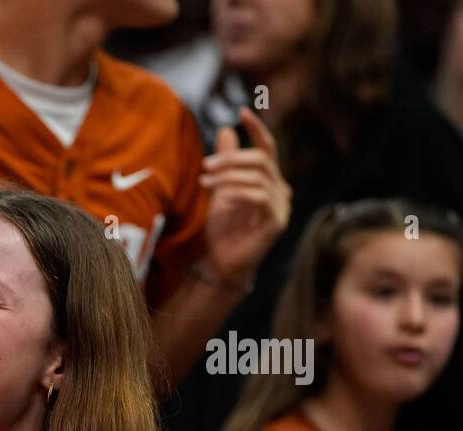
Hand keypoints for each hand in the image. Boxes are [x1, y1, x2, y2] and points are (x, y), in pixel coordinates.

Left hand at [199, 107, 290, 286]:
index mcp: (269, 181)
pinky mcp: (276, 222)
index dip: (257, 129)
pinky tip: (222, 198)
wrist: (221, 264)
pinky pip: (260, 197)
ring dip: (228, 176)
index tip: (241, 111)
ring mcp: (281, 207)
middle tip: (205, 166)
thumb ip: (225, 163)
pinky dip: (239, 192)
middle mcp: (280, 190)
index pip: (268, 148)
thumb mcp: (219, 190)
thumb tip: (224, 129)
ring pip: (258, 176)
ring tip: (205, 183)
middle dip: (232, 159)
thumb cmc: (222, 229)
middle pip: (262, 160)